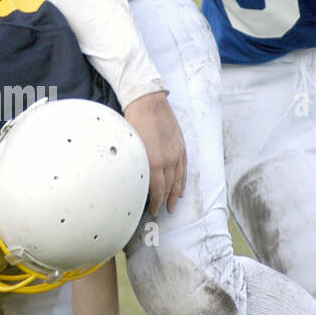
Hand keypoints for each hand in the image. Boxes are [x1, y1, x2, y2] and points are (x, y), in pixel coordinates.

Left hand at [124, 91, 186, 214]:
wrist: (148, 102)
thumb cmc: (135, 122)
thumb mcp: (131, 147)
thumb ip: (136, 165)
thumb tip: (135, 180)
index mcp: (154, 161)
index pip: (158, 190)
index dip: (156, 203)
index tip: (154, 211)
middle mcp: (168, 160)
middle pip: (169, 187)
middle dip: (165, 202)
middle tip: (162, 212)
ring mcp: (176, 153)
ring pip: (179, 180)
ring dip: (176, 195)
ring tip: (173, 205)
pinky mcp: (181, 146)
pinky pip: (184, 169)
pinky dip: (183, 181)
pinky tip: (181, 189)